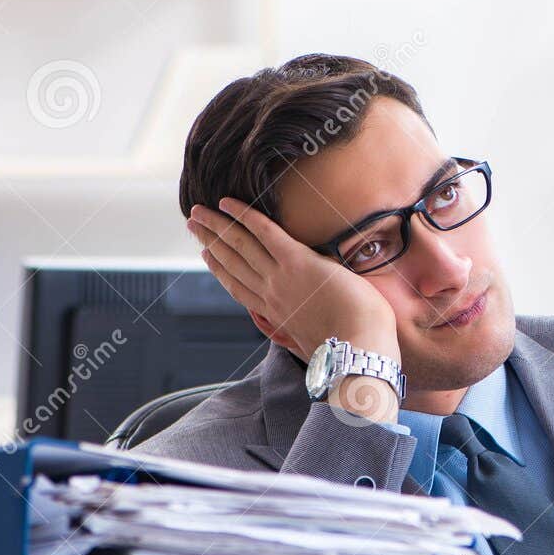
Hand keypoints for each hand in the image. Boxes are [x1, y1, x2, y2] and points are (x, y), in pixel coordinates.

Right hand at [186, 198, 398, 367]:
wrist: (360, 351)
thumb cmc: (351, 350)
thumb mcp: (320, 345)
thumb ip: (308, 335)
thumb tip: (313, 338)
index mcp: (278, 314)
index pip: (241, 287)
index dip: (221, 269)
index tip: (207, 255)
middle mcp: (272, 295)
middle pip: (232, 264)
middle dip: (210, 242)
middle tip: (193, 224)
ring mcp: (281, 279)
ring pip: (240, 246)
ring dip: (216, 226)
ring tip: (197, 212)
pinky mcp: (299, 262)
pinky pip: (265, 233)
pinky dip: (245, 216)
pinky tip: (228, 203)